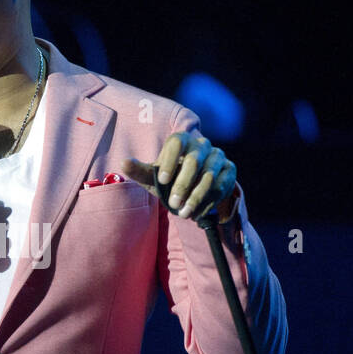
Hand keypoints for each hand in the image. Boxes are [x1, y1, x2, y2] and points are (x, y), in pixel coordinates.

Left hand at [122, 130, 236, 221]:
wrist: (193, 188)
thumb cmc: (169, 179)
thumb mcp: (153, 177)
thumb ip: (139, 170)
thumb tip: (123, 163)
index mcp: (182, 140)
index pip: (177, 142)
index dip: (169, 160)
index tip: (162, 180)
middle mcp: (202, 144)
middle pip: (194, 161)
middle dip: (182, 186)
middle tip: (172, 204)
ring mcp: (218, 157)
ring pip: (209, 177)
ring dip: (195, 198)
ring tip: (183, 214)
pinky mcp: (229, 170)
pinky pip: (221, 187)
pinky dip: (208, 203)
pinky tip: (197, 213)